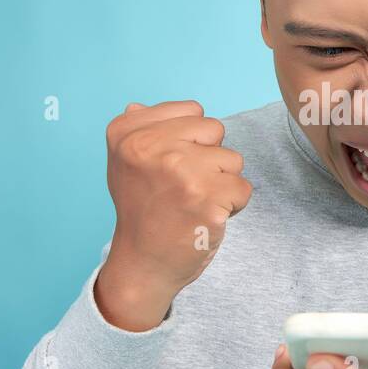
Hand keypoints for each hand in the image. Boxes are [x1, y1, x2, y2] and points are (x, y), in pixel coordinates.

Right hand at [95, 100, 251, 330]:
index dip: (191, 140)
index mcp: (129, 133)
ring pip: (232, 159)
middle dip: (209, 158)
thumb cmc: (142, 211)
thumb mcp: (124, 165)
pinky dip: (232, 205)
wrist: (143, 263)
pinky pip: (243, 188)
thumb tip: (138, 105)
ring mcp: (181, 172)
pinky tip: (206, 217)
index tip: (167, 168)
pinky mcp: (207, 199)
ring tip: (194, 202)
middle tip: (184, 187)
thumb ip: (137, 131)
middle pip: (216, 130)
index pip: (193, 110)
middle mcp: (151, 148)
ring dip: (221, 183)